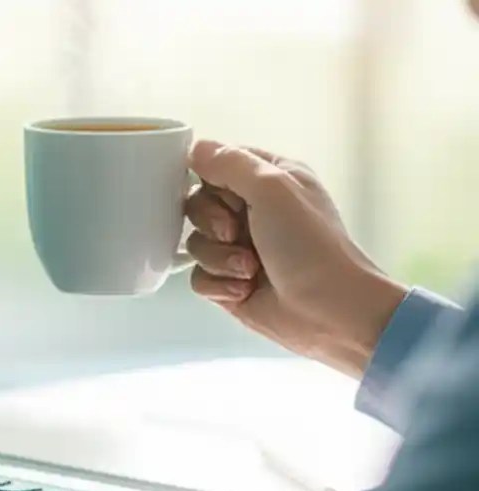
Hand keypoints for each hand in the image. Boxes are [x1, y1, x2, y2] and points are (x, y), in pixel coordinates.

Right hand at [185, 139, 406, 377]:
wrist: (329, 311)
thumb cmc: (309, 245)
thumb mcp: (272, 189)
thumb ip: (230, 163)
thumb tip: (195, 147)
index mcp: (269, 179)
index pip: (217, 165)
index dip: (210, 181)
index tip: (226, 196)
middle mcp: (253, 210)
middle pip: (197, 204)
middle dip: (212, 222)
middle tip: (237, 233)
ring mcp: (240, 248)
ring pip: (195, 242)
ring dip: (218, 257)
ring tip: (249, 269)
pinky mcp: (230, 282)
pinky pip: (198, 277)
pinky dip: (218, 285)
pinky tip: (244, 289)